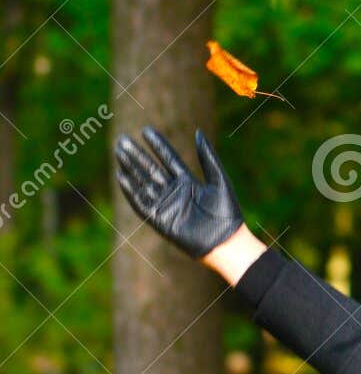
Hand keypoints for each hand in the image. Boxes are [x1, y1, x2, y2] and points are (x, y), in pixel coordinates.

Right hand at [114, 126, 243, 259]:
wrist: (226, 242)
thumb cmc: (228, 214)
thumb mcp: (219, 180)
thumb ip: (208, 157)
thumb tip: (198, 132)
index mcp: (189, 182)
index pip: (169, 159)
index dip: (158, 145)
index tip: (146, 130)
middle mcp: (174, 192)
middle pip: (151, 169)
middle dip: (137, 155)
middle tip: (122, 139)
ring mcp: (166, 205)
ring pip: (143, 182)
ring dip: (130, 168)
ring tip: (119, 152)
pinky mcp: (159, 219)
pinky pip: (141, 202)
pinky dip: (131, 190)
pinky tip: (121, 175)